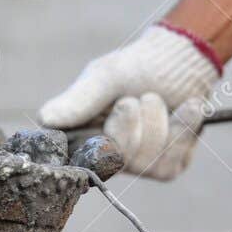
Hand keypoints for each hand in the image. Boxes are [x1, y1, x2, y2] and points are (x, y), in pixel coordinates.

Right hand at [39, 23, 219, 179]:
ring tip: (157, 99)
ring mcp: (138, 166)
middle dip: (135, 119)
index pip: (81, 157)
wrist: (180, 63)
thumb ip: (79, 99)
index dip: (106, 137)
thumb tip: (45, 119)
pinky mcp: (167, 167)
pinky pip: (174, 157)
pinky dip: (184, 126)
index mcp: (82, 136)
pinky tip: (186, 108)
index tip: (126, 103)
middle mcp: (107, 157)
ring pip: (148, 160)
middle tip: (137, 96)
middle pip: (119, 158)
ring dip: (159, 119)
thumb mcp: (106, 76)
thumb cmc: (137, 67)